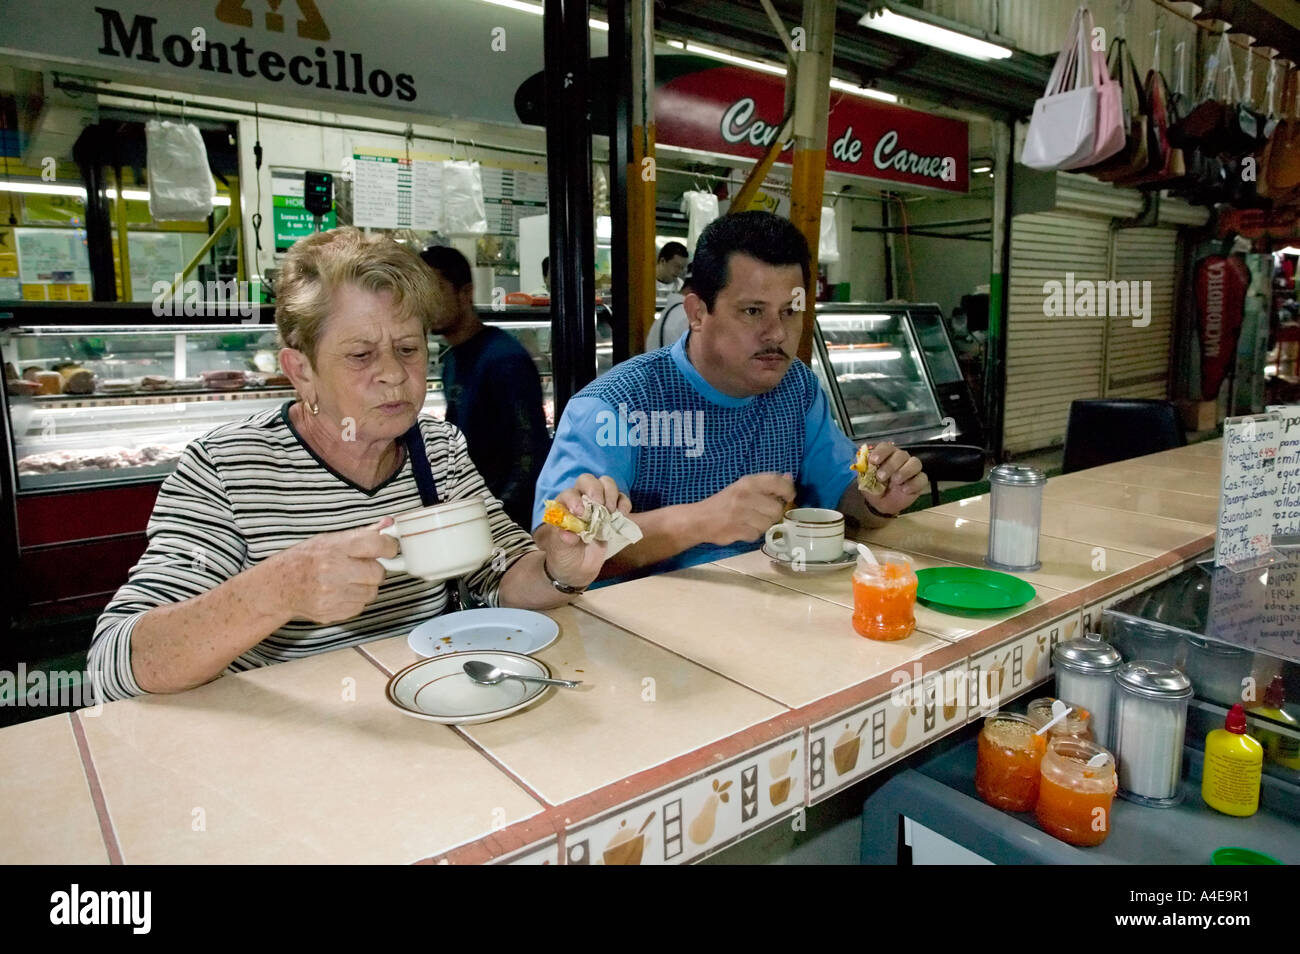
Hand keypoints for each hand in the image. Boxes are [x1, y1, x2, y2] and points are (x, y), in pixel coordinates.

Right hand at [275, 517, 398, 623]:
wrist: (279, 586)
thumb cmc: (306, 559)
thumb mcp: (329, 540)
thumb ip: (362, 534)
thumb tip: (389, 524)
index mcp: (335, 547)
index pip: (377, 545)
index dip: (388, 547)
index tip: (388, 548)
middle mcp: (334, 570)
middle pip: (378, 573)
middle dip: (374, 570)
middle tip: (361, 567)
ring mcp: (332, 594)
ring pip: (371, 593)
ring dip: (365, 587)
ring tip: (347, 580)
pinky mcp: (331, 612)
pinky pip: (359, 607)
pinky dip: (354, 600)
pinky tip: (339, 593)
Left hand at [538, 473, 631, 587]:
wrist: (578, 570)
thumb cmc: (564, 556)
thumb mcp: (560, 550)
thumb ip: (563, 540)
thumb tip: (568, 533)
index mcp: (563, 507)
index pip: (569, 493)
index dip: (575, 500)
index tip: (581, 513)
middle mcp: (580, 501)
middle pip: (588, 480)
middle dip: (596, 489)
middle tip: (601, 506)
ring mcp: (597, 505)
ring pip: (606, 483)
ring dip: (611, 494)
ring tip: (611, 513)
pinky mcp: (612, 512)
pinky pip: (621, 499)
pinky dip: (624, 504)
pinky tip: (621, 515)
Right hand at [697, 472, 795, 545]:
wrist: (700, 519)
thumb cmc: (724, 502)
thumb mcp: (744, 487)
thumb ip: (767, 483)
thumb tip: (789, 477)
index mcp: (748, 482)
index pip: (778, 482)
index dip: (788, 490)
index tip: (788, 497)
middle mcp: (745, 496)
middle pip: (777, 508)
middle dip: (773, 513)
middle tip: (763, 513)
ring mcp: (741, 514)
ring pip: (768, 524)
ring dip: (763, 525)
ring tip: (751, 521)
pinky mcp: (737, 530)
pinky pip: (757, 535)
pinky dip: (752, 534)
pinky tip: (743, 529)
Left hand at [860, 443, 927, 514]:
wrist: (881, 504)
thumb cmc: (874, 487)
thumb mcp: (865, 480)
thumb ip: (865, 470)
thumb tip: (865, 460)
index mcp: (887, 455)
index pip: (886, 447)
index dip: (881, 452)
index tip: (873, 461)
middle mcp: (901, 459)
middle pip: (901, 454)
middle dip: (890, 465)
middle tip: (881, 477)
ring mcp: (912, 469)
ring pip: (915, 463)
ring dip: (905, 471)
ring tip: (895, 481)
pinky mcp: (920, 481)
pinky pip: (922, 478)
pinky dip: (914, 483)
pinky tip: (905, 490)